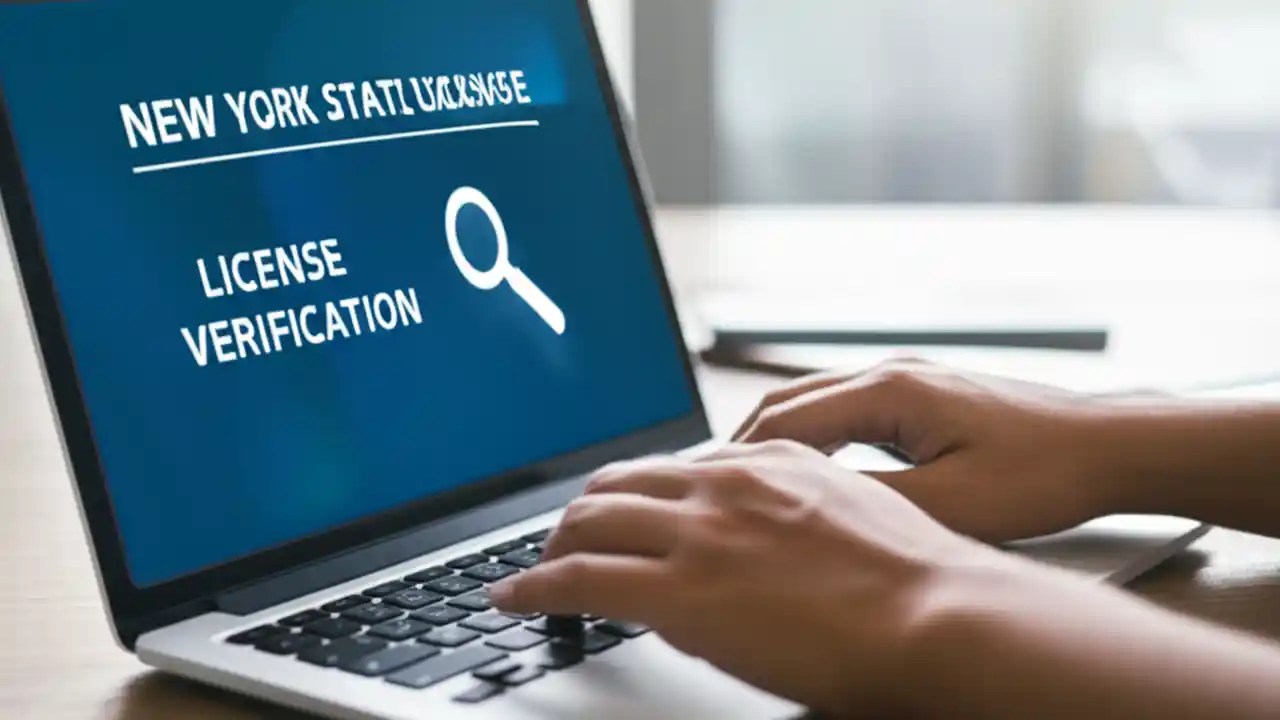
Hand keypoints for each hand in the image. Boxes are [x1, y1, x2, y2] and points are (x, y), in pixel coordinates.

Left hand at [490, 441, 1018, 715]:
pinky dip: (536, 585)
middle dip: (583, 512)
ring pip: (590, 520)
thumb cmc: (916, 580)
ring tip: (539, 570)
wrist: (936, 616)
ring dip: (555, 545)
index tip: (622, 510)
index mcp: (769, 461)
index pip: (675, 465)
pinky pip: (581, 578)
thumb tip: (765, 537)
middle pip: (619, 482)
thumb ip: (795, 511)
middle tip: (566, 539)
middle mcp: (725, 483)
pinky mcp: (680, 590)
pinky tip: (518, 597)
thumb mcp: (853, 513)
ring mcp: (699, 533)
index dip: (636, 491)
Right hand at [735, 360, 1119, 541]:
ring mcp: (907, 378)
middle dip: (744, 444)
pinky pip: (844, 409)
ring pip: (815, 402)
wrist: (1106, 444)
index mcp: (888, 391)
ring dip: (777, 439)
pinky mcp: (923, 393)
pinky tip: (809, 470)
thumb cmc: (1041, 472)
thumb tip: (808, 505)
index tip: (707, 488)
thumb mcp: (950, 503)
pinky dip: (812, 437)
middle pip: (789, 403)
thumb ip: (872, 500)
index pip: (785, 422)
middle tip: (709, 485)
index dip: (739, 457)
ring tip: (747, 481)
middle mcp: (890, 372)